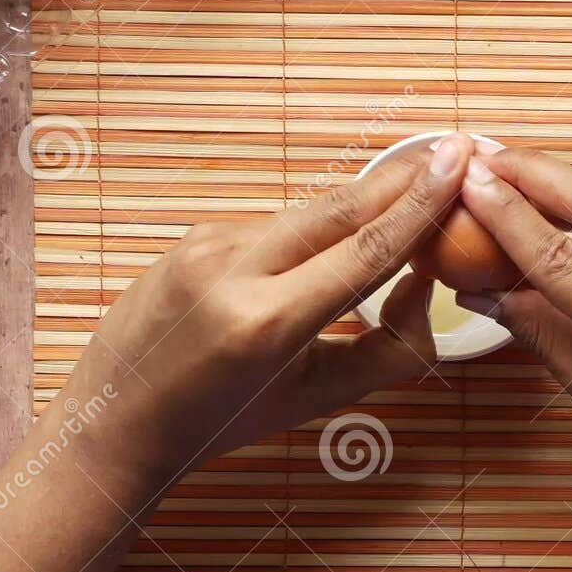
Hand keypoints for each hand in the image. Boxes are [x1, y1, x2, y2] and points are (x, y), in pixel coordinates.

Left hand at [61, 133, 475, 488]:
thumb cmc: (219, 421)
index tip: (457, 160)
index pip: (364, 249)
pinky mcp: (193, 233)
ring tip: (411, 192)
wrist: (115, 419)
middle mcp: (232, 272)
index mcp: (267, 324)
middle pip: (339, 208)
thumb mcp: (316, 401)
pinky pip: (273, 224)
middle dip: (401, 179)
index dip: (420, 202)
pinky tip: (334, 237)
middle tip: (453, 150)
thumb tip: (422, 284)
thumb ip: (388, 349)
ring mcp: (205, 245)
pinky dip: (311, 229)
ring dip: (360, 205)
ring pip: (307, 213)